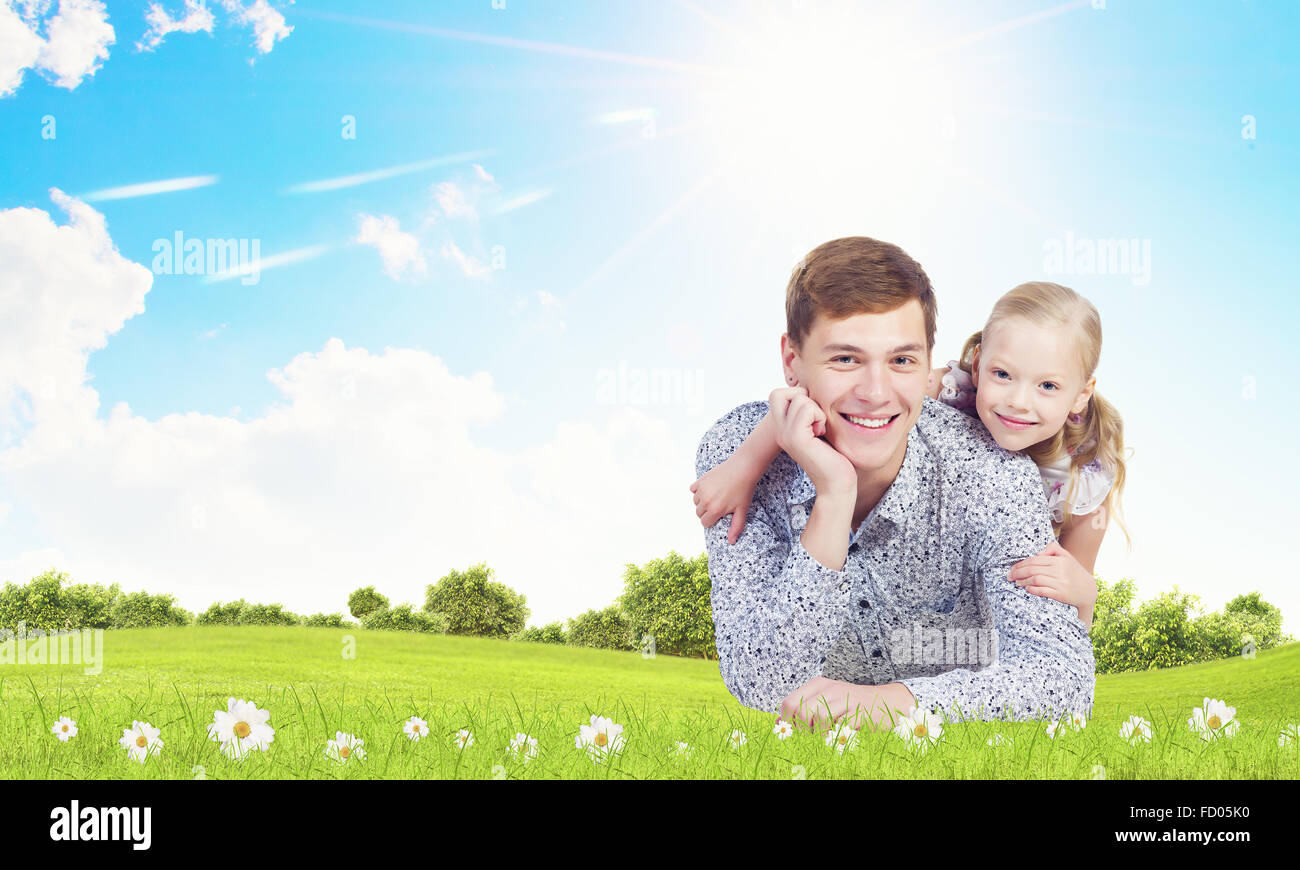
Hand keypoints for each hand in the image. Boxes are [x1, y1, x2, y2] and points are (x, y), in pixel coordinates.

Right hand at [690, 457, 757, 544]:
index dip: (712, 520)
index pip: (704, 523)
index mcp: (715, 510)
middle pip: (699, 513)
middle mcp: (706, 501)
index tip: (720, 514)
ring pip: (696, 502)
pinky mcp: (700, 480)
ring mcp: (702, 490)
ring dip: (703, 501)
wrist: (743, 468)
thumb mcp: (742, 510)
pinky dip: (698, 490)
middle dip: (707, 511)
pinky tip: (710, 488)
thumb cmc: (744, 490)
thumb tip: (731, 542)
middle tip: (720, 504)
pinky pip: (693, 490)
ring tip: (716, 495)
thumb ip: (736, 527)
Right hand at [767, 386, 855, 498]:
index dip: (798, 396)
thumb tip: (810, 388)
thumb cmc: (834, 455)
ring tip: (821, 430)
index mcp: (783, 428)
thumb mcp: (818, 426)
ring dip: (816, 409)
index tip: (813, 417)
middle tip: (816, 419)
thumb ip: (810, 409)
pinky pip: (806, 408)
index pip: (779, 394)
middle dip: (803, 398)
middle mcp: (779, 431)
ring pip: (799, 398)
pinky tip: (822, 434)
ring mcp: (785, 434)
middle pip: (780, 393)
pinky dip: (820, 416)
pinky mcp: (795, 438)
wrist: (837, 482)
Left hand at [779, 677, 915, 732]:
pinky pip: (840, 727)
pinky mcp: (860, 712)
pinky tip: (841, 739)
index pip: (789, 704)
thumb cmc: (854, 707)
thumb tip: (779, 724)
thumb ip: (804, 711)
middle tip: (813, 739)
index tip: (797, 735)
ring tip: (828, 739)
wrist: (889, 703)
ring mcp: (846, 699)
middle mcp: (829, 689)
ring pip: (819, 717)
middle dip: (802, 730)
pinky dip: (837, 738)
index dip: (789, 723)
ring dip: (820, 735)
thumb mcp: (826, 704)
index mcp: (817, 685)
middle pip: (801, 710)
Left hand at [1007, 540, 1097, 612]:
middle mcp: (1060, 571)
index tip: (1012, 568)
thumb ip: (1053, 549)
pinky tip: (1027, 589)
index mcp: (1060, 560)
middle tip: (1009, 576)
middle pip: (1033, 569)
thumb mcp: (1067, 557)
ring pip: (1036, 580)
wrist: (1088, 590)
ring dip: (1023, 581)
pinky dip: (1033, 590)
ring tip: (1017, 583)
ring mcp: (1061, 583)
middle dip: (1018, 572)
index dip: (1021, 564)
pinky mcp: (1061, 595)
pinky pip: (1044, 591)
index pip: (1035, 560)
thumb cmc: (1074, 572)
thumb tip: (1038, 553)